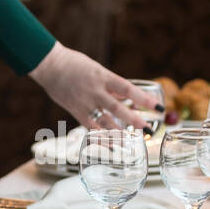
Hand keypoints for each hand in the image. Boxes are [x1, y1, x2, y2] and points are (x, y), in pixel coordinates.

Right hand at [30, 43, 160, 129]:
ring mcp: (85, 102)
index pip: (128, 89)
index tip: (159, 107)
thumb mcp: (98, 70)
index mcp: (103, 76)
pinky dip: (102, 136)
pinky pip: (91, 127)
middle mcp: (95, 91)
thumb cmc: (76, 64)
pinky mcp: (76, 111)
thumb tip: (128, 98)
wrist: (50, 66)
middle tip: (148, 129)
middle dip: (135, 120)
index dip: (145, 99)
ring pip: (105, 121)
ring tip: (132, 141)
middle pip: (118, 109)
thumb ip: (112, 86)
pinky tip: (111, 144)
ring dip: (120, 133)